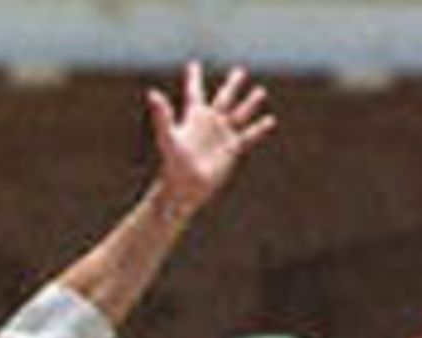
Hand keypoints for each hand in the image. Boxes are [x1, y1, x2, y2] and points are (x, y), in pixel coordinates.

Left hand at [147, 63, 274, 217]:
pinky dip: (259, 129)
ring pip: (239, 114)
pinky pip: (248, 136)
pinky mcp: (231, 149)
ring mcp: (222, 135)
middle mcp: (209, 123)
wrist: (184, 189)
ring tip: (260, 91)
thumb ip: (162, 115)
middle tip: (240, 71)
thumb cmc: (173, 165)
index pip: (194, 92)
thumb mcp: (168, 137)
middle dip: (232, 85)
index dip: (194, 78)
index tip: (193, 65)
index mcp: (193, 117)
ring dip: (250, 103)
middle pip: (223, 98)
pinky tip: (269, 120)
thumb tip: (152, 93)